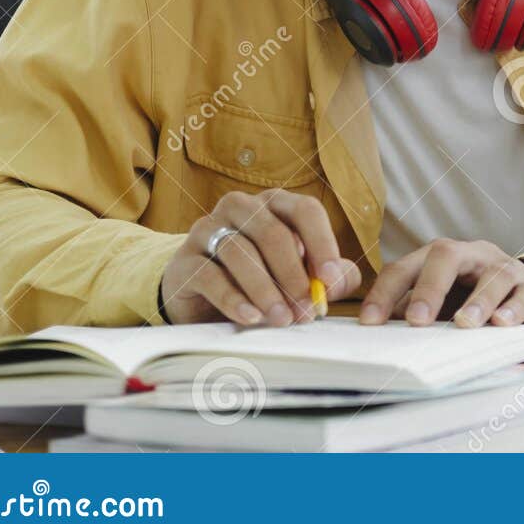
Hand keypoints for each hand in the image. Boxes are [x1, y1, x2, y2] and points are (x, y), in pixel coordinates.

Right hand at [159, 189, 362, 325]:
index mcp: (275, 203)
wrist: (200, 296)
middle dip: (294, 276)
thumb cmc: (260, 279)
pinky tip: (251, 317)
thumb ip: (328, 276)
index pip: (306, 211)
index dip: (323, 244)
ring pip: (240, 252)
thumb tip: (338, 282)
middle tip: (306, 310)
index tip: (330, 280)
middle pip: (273, 233)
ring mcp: (208, 229)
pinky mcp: (184, 260)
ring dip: (266, 290)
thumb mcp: (298, 275)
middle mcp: (241, 208)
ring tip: (282, 319)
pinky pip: (210, 275)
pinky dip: (234, 299)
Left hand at [358, 238, 523, 341]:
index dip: (385, 292)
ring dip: (477, 300)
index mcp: (441, 259)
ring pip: (493, 274)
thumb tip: (377, 336)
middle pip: (446, 255)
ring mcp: (507, 269)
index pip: (406, 267)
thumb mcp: (441, 306)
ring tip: (464, 324)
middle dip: (429, 287)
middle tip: (417, 320)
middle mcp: (473, 256)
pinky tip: (502, 323)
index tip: (370, 322)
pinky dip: (514, 308)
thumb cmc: (476, 302)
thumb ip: (413, 314)